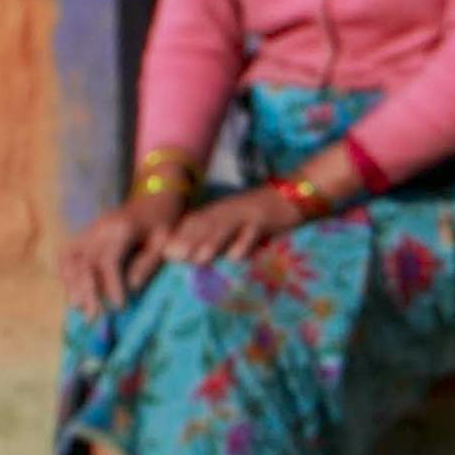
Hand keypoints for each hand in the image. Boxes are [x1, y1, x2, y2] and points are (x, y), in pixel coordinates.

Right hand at [56, 188, 181, 310]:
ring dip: (72, 284)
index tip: (120, 307)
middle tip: (92, 317)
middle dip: (87, 292)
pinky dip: (67, 273)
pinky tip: (72, 291)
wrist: (154, 192)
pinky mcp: (86, 234)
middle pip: (84, 262)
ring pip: (70, 258)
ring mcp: (90, 230)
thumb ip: (147, 263)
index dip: (111, 285)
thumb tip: (131, 287)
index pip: (108, 261)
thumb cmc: (163, 219)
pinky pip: (68, 253)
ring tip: (78, 308)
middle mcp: (99, 229)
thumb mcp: (164, 241)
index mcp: (121, 229)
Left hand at [164, 183, 308, 265]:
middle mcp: (226, 211)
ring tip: (198, 260)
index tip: (162, 254)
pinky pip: (252, 232)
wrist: (292, 194)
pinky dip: (244, 244)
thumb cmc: (260, 216)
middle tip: (171, 258)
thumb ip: (216, 237)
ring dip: (210, 243)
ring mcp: (244, 214)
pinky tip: (236, 257)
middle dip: (187, 241)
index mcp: (217, 212)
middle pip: (203, 226)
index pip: (192, 223)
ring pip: (224, 228)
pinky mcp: (263, 219)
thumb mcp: (234, 224)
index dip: (177, 237)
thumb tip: (194, 258)